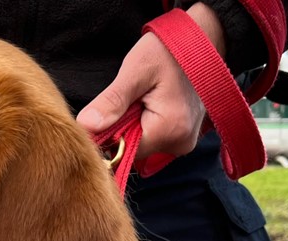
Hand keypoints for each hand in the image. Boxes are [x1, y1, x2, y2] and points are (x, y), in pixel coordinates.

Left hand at [76, 2, 225, 159]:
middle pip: (133, 151)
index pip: (123, 151)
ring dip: (132, 126)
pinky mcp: (181, 137)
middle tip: (128, 98)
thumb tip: (86, 126)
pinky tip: (148, 105)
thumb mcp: (135, 71)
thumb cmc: (169, 51)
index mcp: (169, 130)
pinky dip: (143, 125)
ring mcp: (183, 143)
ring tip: (141, 99)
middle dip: (121, 129)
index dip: (107, 135)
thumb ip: (112, 101)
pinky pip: (152, 139)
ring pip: (141, 146)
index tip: (104, 112)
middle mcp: (179, 144)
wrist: (200, 42)